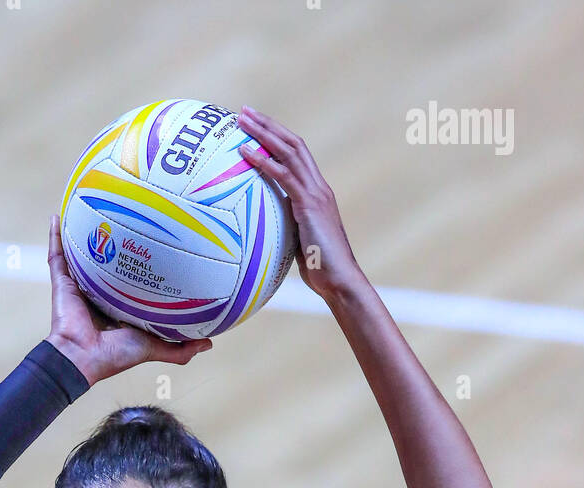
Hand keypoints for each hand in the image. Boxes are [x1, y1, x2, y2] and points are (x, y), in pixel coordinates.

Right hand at [45, 214, 211, 384]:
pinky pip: (57, 255)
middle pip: (108, 264)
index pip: (131, 283)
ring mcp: (78, 287)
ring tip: (91, 208)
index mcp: (117, 308)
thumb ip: (179, 349)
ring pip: (82, 255)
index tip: (157, 247)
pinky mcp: (61, 283)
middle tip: (129, 219)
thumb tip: (209, 343)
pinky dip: (56, 236)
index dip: (142, 267)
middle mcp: (98, 295)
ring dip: (84, 234)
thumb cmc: (115, 355)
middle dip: (115, 243)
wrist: (81, 357)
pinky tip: (58, 215)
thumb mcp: (153, 348)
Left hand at [236, 106, 361, 301]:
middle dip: (268, 125)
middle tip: (245, 111)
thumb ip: (290, 227)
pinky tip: (245, 152)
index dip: (278, 138)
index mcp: (318, 193)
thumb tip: (271, 227)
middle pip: (292, 144)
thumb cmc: (321, 270)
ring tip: (243, 120)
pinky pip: (283, 176)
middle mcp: (319, 187)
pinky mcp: (309, 205)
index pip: (297, 155)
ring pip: (288, 152)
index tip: (257, 126)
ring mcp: (315, 194)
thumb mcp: (301, 243)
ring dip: (264, 133)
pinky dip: (263, 161)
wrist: (340, 281)